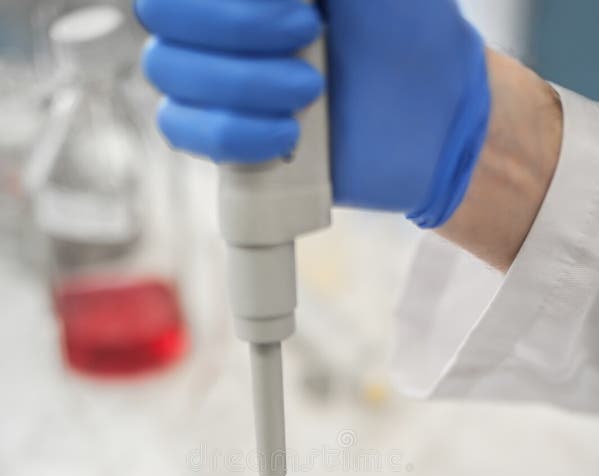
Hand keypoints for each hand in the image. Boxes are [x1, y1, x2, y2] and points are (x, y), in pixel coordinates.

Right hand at [136, 0, 490, 226]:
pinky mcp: (224, 136)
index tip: (299, 2)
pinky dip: (233, 134)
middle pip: (164, 15)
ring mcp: (214, 76)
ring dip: (245, 84)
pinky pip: (182, 131)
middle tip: (310, 38)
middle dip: (240, 29)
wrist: (434, 116)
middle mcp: (216, 18)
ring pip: (169, 73)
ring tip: (311, 93)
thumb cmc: (408, 26)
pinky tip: (285, 135)